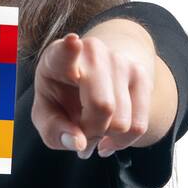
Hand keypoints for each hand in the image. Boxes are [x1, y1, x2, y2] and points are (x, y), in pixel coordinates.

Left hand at [31, 31, 154, 158]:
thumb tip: (79, 144)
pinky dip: (122, 140)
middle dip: (91, 132)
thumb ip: (54, 130)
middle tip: (80, 132)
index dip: (69, 50)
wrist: (91, 79)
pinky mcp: (141, 75)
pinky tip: (109, 135)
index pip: (65, 51)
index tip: (72, 43)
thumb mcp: (46, 114)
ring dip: (106, 136)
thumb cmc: (61, 98)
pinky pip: (138, 126)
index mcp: (57, 57)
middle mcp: (92, 52)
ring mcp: (121, 60)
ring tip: (94, 129)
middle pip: (102, 106)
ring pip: (122, 122)